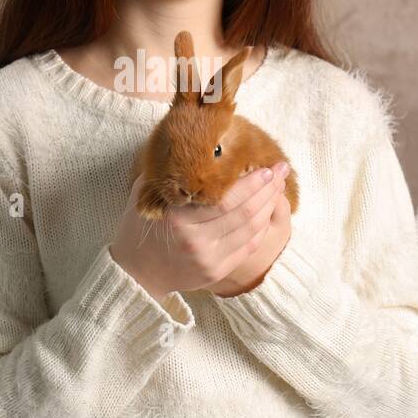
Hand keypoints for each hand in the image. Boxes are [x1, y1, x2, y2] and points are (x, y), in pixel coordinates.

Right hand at [108, 164, 289, 303]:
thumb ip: (171, 171)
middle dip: (269, 189)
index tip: (267, 167)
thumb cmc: (140, 225)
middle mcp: (195, 240)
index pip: (225, 198)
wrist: (135, 272)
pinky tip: (268, 210)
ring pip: (251, 229)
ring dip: (270, 205)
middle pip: (244, 212)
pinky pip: (249, 246)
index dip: (252, 182)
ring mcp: (208, 259)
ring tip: (278, 187)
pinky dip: (262, 226)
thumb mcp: (146, 192)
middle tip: (282, 170)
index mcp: (177, 217)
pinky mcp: (216, 271)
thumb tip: (201, 146)